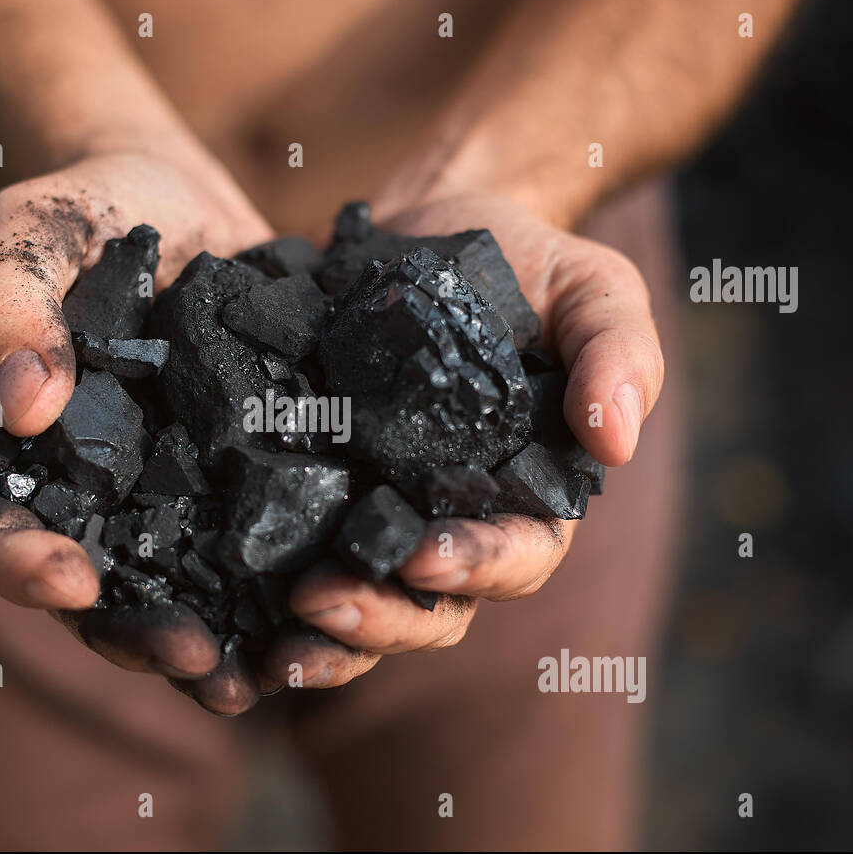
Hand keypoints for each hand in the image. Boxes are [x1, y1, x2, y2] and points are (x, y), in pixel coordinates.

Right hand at [0, 148, 272, 696]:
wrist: (175, 196)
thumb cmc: (81, 209)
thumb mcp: (28, 234)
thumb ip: (9, 307)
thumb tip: (27, 405)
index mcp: (7, 445)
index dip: (16, 561)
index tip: (67, 577)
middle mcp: (83, 488)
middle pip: (88, 587)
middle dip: (130, 631)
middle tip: (184, 653)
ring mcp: (160, 490)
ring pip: (170, 588)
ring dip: (207, 640)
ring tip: (250, 678)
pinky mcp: (234, 476)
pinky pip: (247, 545)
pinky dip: (275, 590)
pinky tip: (319, 614)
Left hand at [281, 194, 664, 687]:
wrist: (429, 223)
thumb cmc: (527, 262)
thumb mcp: (595, 291)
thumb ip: (619, 355)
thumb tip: (617, 442)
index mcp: (528, 493)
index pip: (518, 556)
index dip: (476, 566)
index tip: (424, 558)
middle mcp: (453, 518)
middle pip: (431, 606)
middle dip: (381, 617)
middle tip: (321, 600)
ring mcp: (381, 508)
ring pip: (364, 600)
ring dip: (324, 629)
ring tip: (276, 630)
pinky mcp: (320, 485)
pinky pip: (297, 551)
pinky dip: (268, 586)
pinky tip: (234, 593)